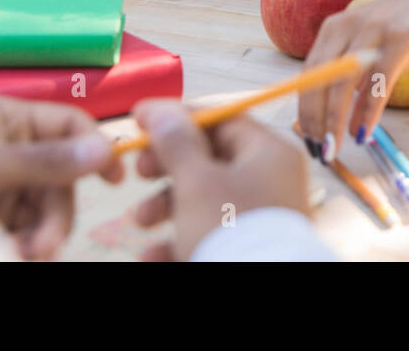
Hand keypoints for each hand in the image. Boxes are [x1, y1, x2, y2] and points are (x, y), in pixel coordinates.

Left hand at [0, 95, 123, 259]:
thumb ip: (48, 160)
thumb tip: (105, 147)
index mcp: (7, 118)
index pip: (68, 123)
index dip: (95, 146)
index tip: (116, 178)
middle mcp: (8, 146)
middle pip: (61, 175)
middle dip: (56, 213)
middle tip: (42, 247)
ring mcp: (1, 182)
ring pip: (46, 207)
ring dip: (41, 235)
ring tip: (21, 257)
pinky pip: (25, 227)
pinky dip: (24, 244)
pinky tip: (11, 256)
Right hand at [131, 101, 310, 260]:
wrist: (256, 298)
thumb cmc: (230, 231)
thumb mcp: (196, 181)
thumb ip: (176, 143)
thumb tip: (161, 109)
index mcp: (269, 152)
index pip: (222, 118)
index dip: (179, 116)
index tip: (140, 119)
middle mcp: (271, 180)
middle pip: (210, 159)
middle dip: (167, 168)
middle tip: (137, 171)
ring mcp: (262, 217)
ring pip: (206, 200)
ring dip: (166, 207)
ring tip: (141, 220)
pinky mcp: (249, 248)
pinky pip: (211, 235)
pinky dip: (179, 240)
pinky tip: (151, 256)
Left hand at [298, 0, 408, 152]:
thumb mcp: (377, 49)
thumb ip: (359, 80)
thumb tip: (346, 125)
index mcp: (334, 27)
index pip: (308, 73)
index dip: (305, 108)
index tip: (307, 136)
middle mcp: (346, 25)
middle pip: (319, 79)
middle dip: (314, 119)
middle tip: (317, 149)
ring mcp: (371, 31)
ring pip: (342, 83)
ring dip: (334, 121)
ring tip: (333, 149)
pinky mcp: (398, 39)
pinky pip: (377, 83)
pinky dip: (368, 113)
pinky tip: (364, 133)